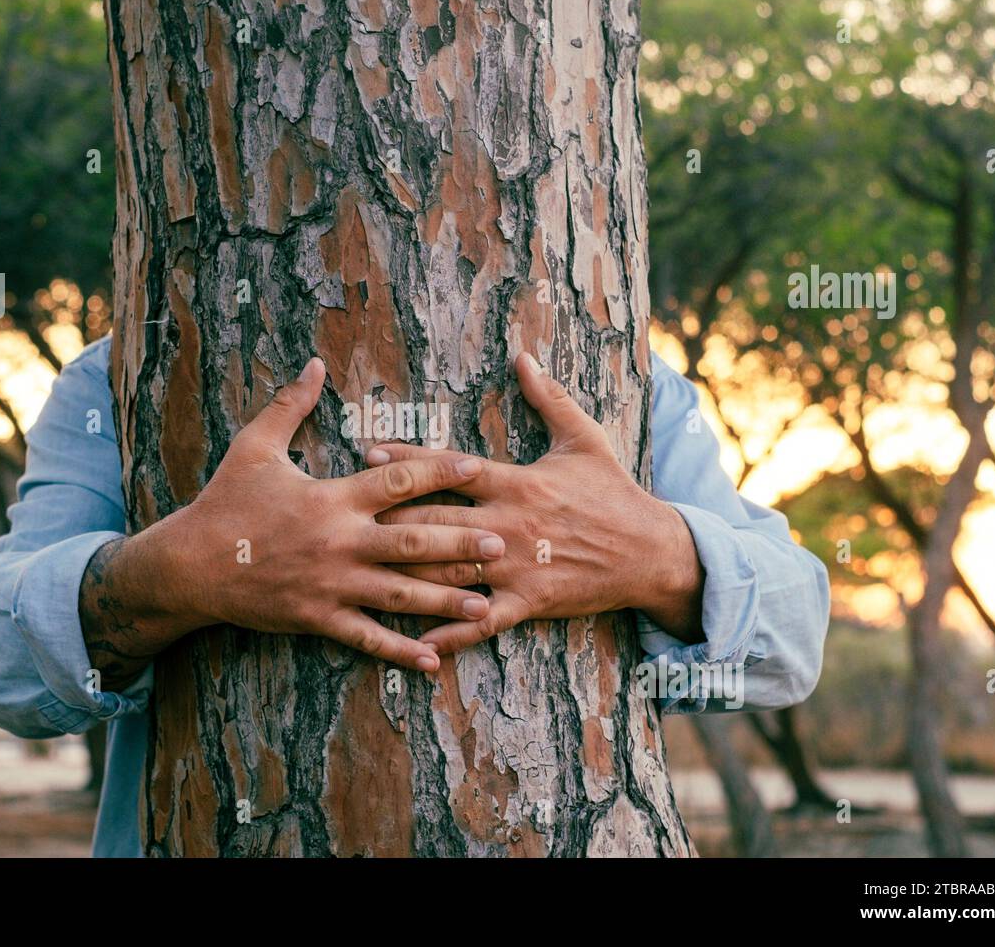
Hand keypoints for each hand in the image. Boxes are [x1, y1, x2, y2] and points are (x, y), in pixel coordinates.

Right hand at [81, 358, 505, 681]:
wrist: (190, 566)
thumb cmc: (225, 502)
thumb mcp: (254, 446)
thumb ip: (290, 405)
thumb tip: (315, 364)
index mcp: (332, 498)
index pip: (397, 480)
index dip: (438, 471)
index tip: (477, 467)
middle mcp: (340, 542)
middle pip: (412, 542)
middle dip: (461, 543)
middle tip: (504, 544)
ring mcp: (332, 585)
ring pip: (400, 595)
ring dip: (445, 601)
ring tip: (486, 606)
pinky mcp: (319, 618)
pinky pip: (367, 638)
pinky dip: (400, 651)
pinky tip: (434, 660)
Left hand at [367, 352, 703, 655]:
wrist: (651, 552)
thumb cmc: (613, 492)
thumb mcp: (584, 439)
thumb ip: (549, 397)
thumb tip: (523, 356)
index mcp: (517, 483)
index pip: (450, 468)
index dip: (406, 460)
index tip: (367, 453)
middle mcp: (508, 526)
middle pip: (435, 520)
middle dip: (387, 519)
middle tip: (343, 516)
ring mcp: (516, 568)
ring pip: (448, 570)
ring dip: (403, 572)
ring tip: (358, 570)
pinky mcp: (528, 603)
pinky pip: (480, 621)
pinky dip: (447, 630)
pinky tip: (412, 639)